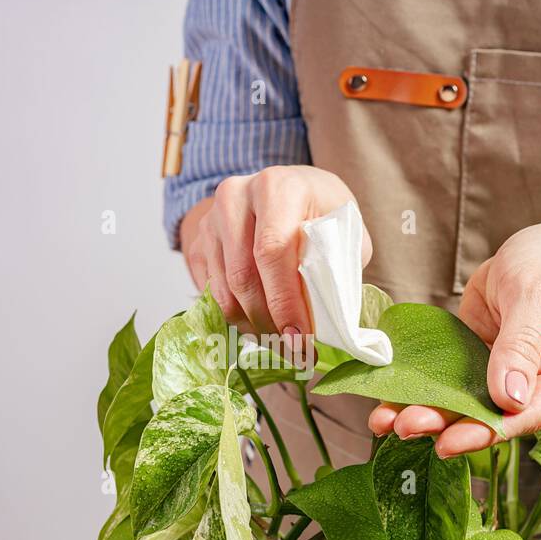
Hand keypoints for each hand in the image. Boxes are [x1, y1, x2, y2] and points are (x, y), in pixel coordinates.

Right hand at [183, 166, 368, 341]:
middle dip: (269, 323)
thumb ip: (336, 265)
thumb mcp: (343, 229)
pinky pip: (210, 293)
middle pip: (243, 277)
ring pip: (224, 291)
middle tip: (293, 351)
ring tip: (280, 342)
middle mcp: (235, 197)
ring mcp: (210, 221)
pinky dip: (235, 317)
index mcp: (277, 188)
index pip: (272, 251)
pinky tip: (260, 324)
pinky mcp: (197, 242)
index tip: (300, 338)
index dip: (284, 301)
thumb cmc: (320, 211)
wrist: (287, 189)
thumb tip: (324, 318)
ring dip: (252, 326)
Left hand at [368, 224, 540, 455]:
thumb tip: (509, 398)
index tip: (450, 440)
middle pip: (497, 420)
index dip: (488, 429)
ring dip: (430, 417)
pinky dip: (424, 397)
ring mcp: (515, 386)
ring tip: (387, 421)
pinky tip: (390, 406)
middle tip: (406, 426)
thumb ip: (521, 343)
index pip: (532, 413)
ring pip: (470, 411)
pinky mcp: (486, 375)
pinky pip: (455, 390)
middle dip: (450, 427)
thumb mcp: (536, 293)